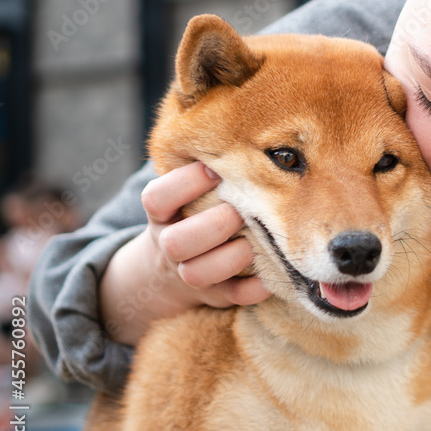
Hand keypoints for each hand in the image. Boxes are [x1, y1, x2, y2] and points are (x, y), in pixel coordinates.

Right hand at [100, 162, 270, 345]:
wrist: (169, 269)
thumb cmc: (194, 213)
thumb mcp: (187, 193)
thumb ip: (206, 171)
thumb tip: (246, 133)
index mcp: (162, 214)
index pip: (157, 198)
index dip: (184, 184)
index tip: (214, 170)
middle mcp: (169, 244)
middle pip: (178, 242)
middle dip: (215, 225)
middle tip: (241, 211)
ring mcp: (189, 273)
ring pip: (198, 274)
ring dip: (232, 257)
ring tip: (254, 241)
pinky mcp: (215, 295)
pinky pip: (233, 297)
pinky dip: (255, 286)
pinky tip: (273, 270)